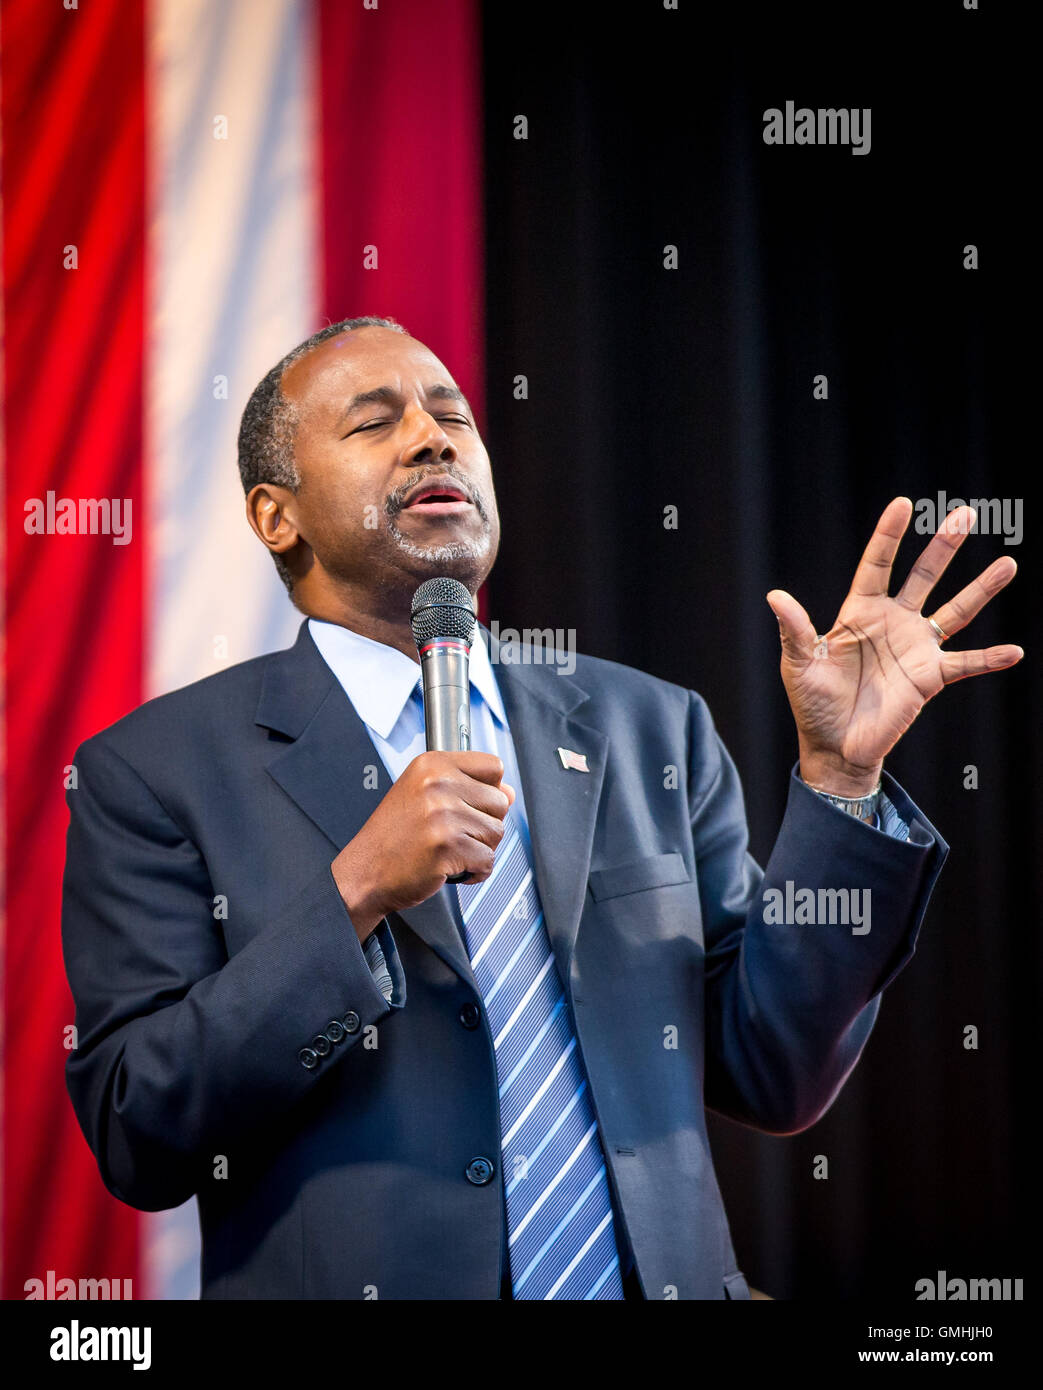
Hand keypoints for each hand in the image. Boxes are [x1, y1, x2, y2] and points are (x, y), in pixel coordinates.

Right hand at [331, 751, 515, 939]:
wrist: (364, 872)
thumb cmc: (393, 836)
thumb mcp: (424, 796)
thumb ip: (468, 788)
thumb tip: (509, 792)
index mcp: (431, 765)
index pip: (493, 766)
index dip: (488, 790)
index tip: (469, 804)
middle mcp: (437, 784)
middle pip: (500, 802)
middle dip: (483, 824)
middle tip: (453, 833)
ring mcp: (443, 815)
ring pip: (496, 833)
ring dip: (479, 849)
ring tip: (449, 850)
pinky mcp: (448, 846)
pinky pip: (487, 861)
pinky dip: (475, 871)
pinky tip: (449, 867)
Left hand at [766, 496, 1023, 796]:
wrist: (834, 745)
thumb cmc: (813, 702)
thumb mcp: (798, 663)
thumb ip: (793, 629)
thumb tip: (774, 595)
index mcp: (859, 612)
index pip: (877, 564)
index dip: (889, 535)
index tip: (903, 505)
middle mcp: (893, 623)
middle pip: (924, 576)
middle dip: (944, 546)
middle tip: (965, 514)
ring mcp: (915, 648)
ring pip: (956, 611)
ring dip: (981, 589)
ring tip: (1008, 564)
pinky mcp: (930, 678)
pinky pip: (966, 664)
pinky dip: (990, 659)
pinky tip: (1015, 651)